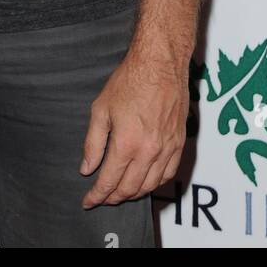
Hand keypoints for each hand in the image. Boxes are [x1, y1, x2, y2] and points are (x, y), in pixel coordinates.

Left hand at [79, 49, 187, 206]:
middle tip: (102, 198)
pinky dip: (155, 184)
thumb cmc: (129, 81)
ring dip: (134, 194)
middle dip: (113, 198)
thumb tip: (86, 169)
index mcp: (126, 144)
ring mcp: (167, 149)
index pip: (109, 182)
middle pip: (130, 188)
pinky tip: (146, 182)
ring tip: (120, 193)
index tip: (88, 202)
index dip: (97, 195)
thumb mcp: (101, 109)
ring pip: (150, 185)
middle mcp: (149, 152)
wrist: (160, 64)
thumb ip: (93, 143)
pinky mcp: (179, 143)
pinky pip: (168, 174)